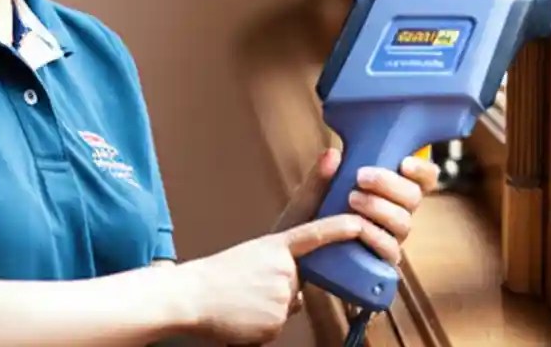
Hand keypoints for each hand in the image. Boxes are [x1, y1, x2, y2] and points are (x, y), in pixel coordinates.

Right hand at [176, 213, 372, 344]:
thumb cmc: (216, 276)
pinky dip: (260, 326)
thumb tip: (296, 294)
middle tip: (247, 286)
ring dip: (268, 308)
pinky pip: (276, 326)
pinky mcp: (276, 322)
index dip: (340, 228)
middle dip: (278, 287)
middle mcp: (283, 269)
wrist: (190, 297)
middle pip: (297, 282)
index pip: (315, 234)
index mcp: (274, 246)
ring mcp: (281, 296)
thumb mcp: (251, 259)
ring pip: (286, 306)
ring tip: (241, 302)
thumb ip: (278, 267)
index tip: (360, 224)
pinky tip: (241, 316)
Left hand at [272, 147, 441, 267]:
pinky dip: (376, 236)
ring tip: (352, 198)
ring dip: (381, 207)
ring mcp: (390, 240)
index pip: (423, 180)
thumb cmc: (310, 222)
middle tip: (362, 177)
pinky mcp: (381, 263)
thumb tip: (332, 154)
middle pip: (414, 198)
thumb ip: (321, 176)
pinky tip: (360, 228)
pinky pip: (390, 251)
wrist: (296, 261)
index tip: (403, 162)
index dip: (422, 170)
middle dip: (390, 184)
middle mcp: (395, 216)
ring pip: (404, 223)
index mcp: (389, 193)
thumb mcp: (311, 197)